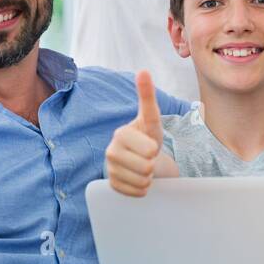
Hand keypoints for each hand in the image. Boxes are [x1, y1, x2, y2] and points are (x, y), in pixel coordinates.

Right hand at [105, 70, 162, 196]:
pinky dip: (142, 189)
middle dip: (153, 164)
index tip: (152, 146)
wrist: (143, 157)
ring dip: (149, 177)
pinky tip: (139, 179)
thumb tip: (143, 70)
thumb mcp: (152, 117)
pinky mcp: (112, 185)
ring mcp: (110, 169)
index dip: (154, 150)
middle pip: (145, 167)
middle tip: (149, 157)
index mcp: (121, 134)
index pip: (147, 149)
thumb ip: (147, 96)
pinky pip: (135, 192)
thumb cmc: (149, 136)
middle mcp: (111, 151)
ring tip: (145, 167)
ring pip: (141, 181)